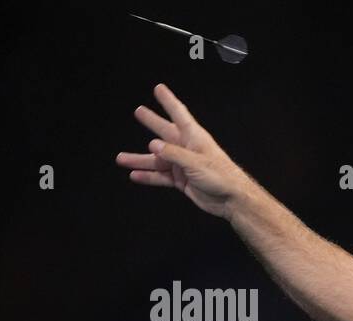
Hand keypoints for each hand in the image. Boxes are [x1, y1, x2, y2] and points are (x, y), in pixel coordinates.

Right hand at [115, 83, 248, 218]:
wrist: (231, 200)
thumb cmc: (221, 177)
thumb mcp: (196, 162)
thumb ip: (174, 153)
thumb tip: (152, 145)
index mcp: (194, 138)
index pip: (179, 114)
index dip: (168, 101)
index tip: (159, 88)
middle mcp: (187, 148)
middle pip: (164, 133)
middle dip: (151, 122)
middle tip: (138, 111)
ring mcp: (183, 165)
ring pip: (157, 160)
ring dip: (139, 159)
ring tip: (121, 158)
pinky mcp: (181, 180)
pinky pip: (161, 176)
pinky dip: (148, 176)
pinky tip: (135, 176)